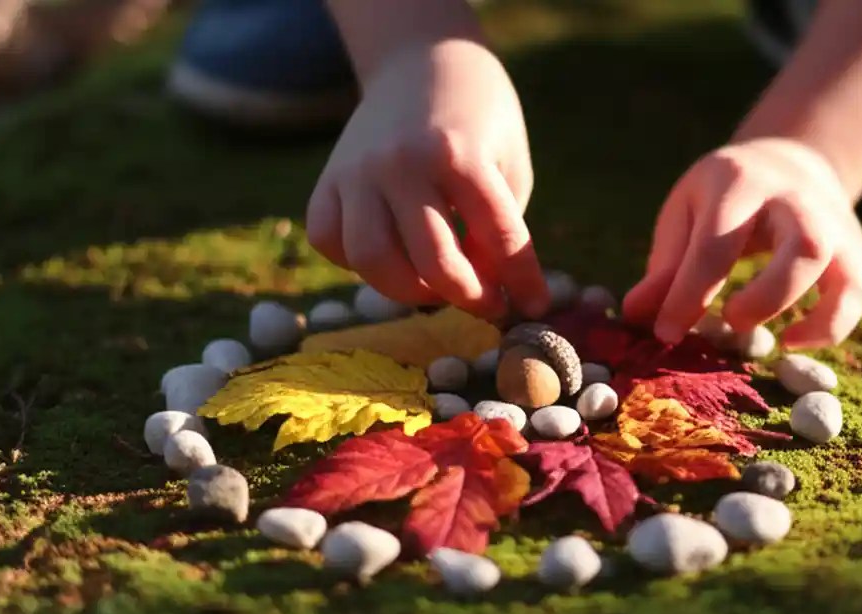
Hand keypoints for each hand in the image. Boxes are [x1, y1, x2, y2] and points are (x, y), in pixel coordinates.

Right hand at [307, 39, 548, 319]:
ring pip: (372, 260)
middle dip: (468, 296)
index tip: (534, 306)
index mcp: (459, 153)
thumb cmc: (478, 120)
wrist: (421, 60)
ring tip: (435, 287)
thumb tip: (485, 292)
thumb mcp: (506, 164)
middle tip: (486, 303)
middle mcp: (402, 163)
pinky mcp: (326, 179)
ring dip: (409, 291)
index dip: (522, 282)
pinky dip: (356, 263)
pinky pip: (330, 241)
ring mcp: (357, 172)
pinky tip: (389, 255)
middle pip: (433, 263)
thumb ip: (498, 228)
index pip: (499, 238)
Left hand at [622, 138, 861, 347]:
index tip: (664, 334)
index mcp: (739, 182)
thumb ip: (665, 265)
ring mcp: (831, 222)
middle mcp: (795, 198)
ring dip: (796, 310)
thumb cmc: (724, 194)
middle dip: (764, 298)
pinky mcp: (852, 250)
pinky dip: (829, 326)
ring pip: (832, 266)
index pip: (717, 244)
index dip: (689, 295)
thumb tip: (636, 316)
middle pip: (800, 247)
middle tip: (727, 324)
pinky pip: (854, 293)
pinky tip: (792, 342)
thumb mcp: (687, 211)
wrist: (790, 161)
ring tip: (759, 337)